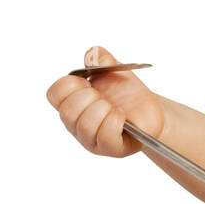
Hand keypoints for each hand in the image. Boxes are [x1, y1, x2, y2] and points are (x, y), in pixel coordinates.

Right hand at [44, 45, 165, 157]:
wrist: (151, 111)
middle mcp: (76, 123)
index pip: (54, 94)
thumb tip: (93, 55)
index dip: (70, 85)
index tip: (87, 82)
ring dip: (103, 109)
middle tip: (104, 96)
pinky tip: (122, 114)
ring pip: (85, 125)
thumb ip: (102, 58)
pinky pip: (105, 136)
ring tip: (115, 107)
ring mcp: (91, 138)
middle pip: (67, 111)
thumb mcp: (116, 70)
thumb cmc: (128, 94)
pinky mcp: (109, 148)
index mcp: (72, 102)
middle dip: (89, 97)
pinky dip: (115, 120)